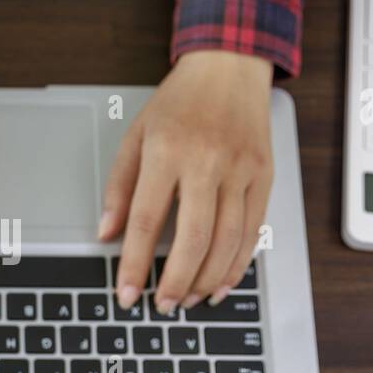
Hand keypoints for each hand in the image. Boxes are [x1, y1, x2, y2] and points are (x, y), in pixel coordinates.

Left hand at [100, 50, 273, 313]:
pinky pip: (253, 231)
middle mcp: (207, 161)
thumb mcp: (136, 136)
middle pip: (193, 238)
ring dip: (206, 278)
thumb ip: (120, 187)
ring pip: (227, 240)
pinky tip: (221, 282)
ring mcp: (241, 170)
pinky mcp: (264, 176)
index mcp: (167, 151)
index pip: (148, 220)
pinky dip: (237, 263)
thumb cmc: (179, 102)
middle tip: (162, 305)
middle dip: (175, 280)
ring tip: (187, 299)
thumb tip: (107, 234)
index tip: (127, 293)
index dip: (136, 263)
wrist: (229, 67)